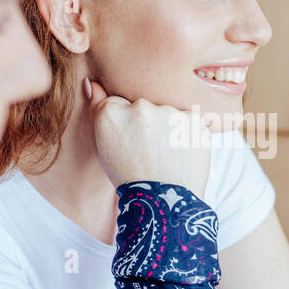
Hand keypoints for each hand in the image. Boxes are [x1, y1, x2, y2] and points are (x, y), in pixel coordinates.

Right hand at [86, 78, 209, 196]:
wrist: (163, 204)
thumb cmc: (130, 177)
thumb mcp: (104, 147)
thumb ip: (98, 110)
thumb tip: (94, 83)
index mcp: (111, 113)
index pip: (118, 104)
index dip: (126, 128)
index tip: (130, 145)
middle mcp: (140, 107)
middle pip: (144, 106)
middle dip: (147, 125)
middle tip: (148, 154)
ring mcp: (169, 113)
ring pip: (168, 113)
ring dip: (168, 129)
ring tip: (165, 157)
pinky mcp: (194, 121)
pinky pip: (189, 122)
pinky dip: (187, 136)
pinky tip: (181, 156)